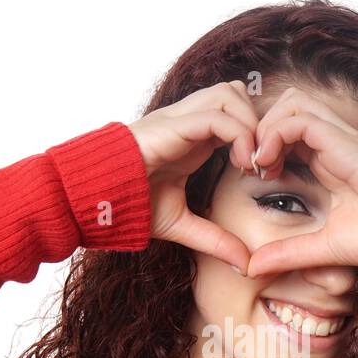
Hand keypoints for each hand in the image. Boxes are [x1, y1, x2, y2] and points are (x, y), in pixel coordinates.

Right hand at [127, 81, 261, 270]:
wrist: (91, 198)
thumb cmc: (127, 204)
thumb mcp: (181, 224)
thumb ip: (215, 241)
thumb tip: (245, 265)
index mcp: (192, 137)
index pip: (236, 111)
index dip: (258, 135)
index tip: (266, 173)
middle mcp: (188, 120)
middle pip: (238, 92)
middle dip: (260, 123)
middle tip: (265, 165)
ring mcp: (179, 118)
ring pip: (231, 93)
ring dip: (250, 125)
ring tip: (252, 163)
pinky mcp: (172, 126)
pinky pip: (217, 115)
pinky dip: (238, 134)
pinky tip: (241, 164)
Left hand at [245, 86, 357, 276]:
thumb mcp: (321, 248)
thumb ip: (287, 253)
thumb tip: (251, 268)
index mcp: (330, 161)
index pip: (289, 131)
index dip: (264, 146)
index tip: (252, 177)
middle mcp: (334, 144)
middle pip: (288, 106)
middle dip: (260, 129)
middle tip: (250, 166)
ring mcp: (341, 139)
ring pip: (291, 104)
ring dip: (266, 128)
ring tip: (258, 164)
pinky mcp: (345, 142)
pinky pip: (300, 119)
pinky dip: (275, 134)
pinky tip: (268, 165)